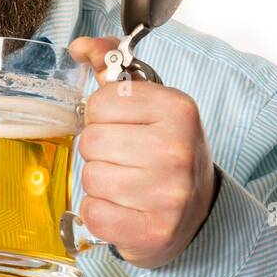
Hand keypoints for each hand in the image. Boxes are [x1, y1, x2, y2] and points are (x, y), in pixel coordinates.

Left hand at [67, 36, 217, 268]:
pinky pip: (93, 213)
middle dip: (100, 152)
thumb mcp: (149, 104)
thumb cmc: (166, 153)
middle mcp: (176, 149)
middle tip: (126, 160)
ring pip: (90, 178)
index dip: (102, 117)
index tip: (124, 127)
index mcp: (177, 109)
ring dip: (100, 183)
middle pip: (91, 142)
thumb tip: (80, 46)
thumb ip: (111, 69)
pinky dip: (100, 212)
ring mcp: (168, 194)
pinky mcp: (153, 230)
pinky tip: (124, 208)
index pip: (100, 103)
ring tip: (128, 184)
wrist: (196, 212)